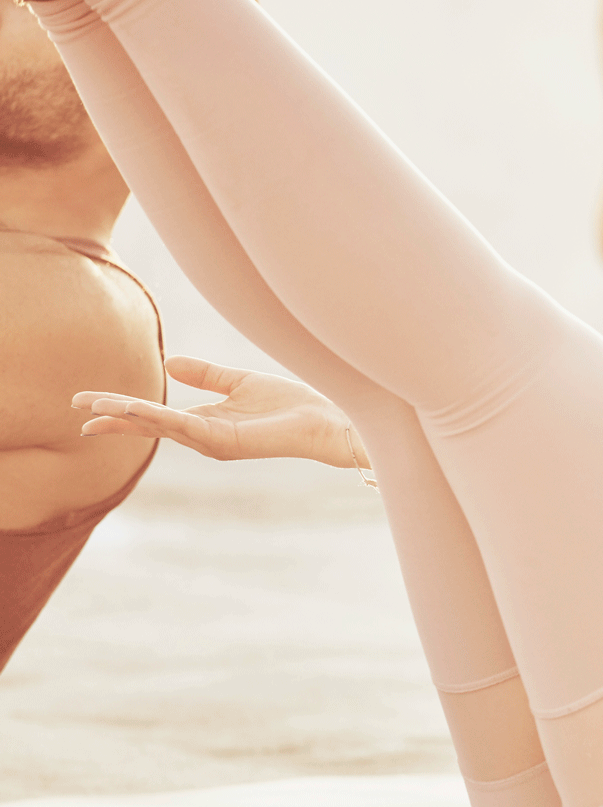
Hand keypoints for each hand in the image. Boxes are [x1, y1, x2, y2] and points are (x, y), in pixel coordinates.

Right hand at [73, 355, 361, 467]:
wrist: (323, 419)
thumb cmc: (289, 405)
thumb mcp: (240, 382)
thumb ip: (206, 375)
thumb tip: (170, 364)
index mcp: (204, 421)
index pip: (152, 414)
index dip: (120, 407)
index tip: (86, 401)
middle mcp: (203, 435)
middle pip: (147, 424)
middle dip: (112, 416)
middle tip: (75, 408)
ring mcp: (212, 442)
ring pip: (160, 427)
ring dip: (128, 417)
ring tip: (95, 408)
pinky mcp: (225, 442)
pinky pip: (184, 428)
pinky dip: (159, 419)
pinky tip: (136, 410)